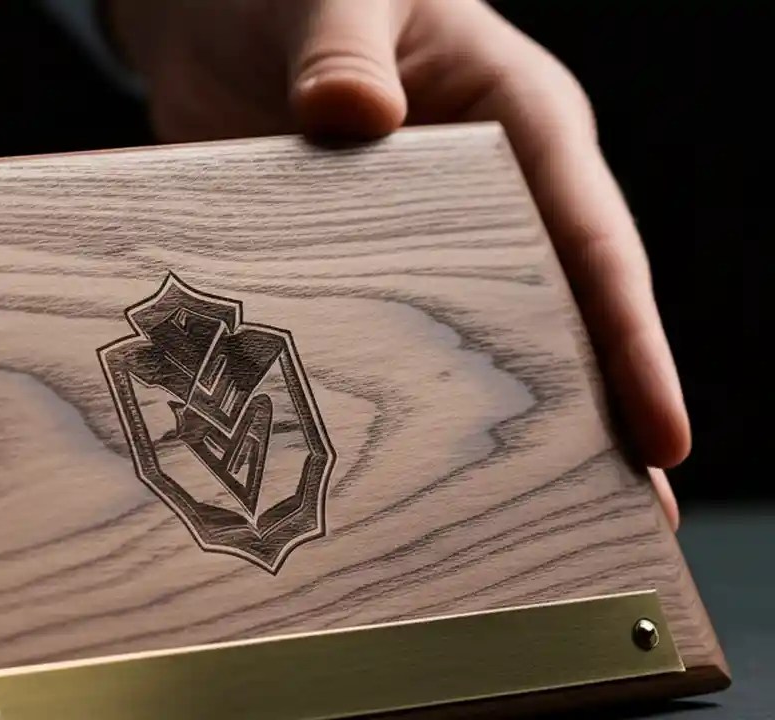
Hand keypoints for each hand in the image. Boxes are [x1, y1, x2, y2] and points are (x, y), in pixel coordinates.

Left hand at [107, 0, 684, 527]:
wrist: (213, 13)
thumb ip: (342, 50)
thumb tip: (353, 123)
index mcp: (513, 122)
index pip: (589, 237)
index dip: (628, 339)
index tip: (661, 433)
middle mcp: (480, 194)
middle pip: (548, 314)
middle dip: (586, 417)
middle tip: (618, 527)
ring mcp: (409, 242)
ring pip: (464, 344)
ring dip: (489, 430)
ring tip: (515, 527)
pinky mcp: (340, 268)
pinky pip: (369, 342)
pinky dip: (383, 403)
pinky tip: (381, 471)